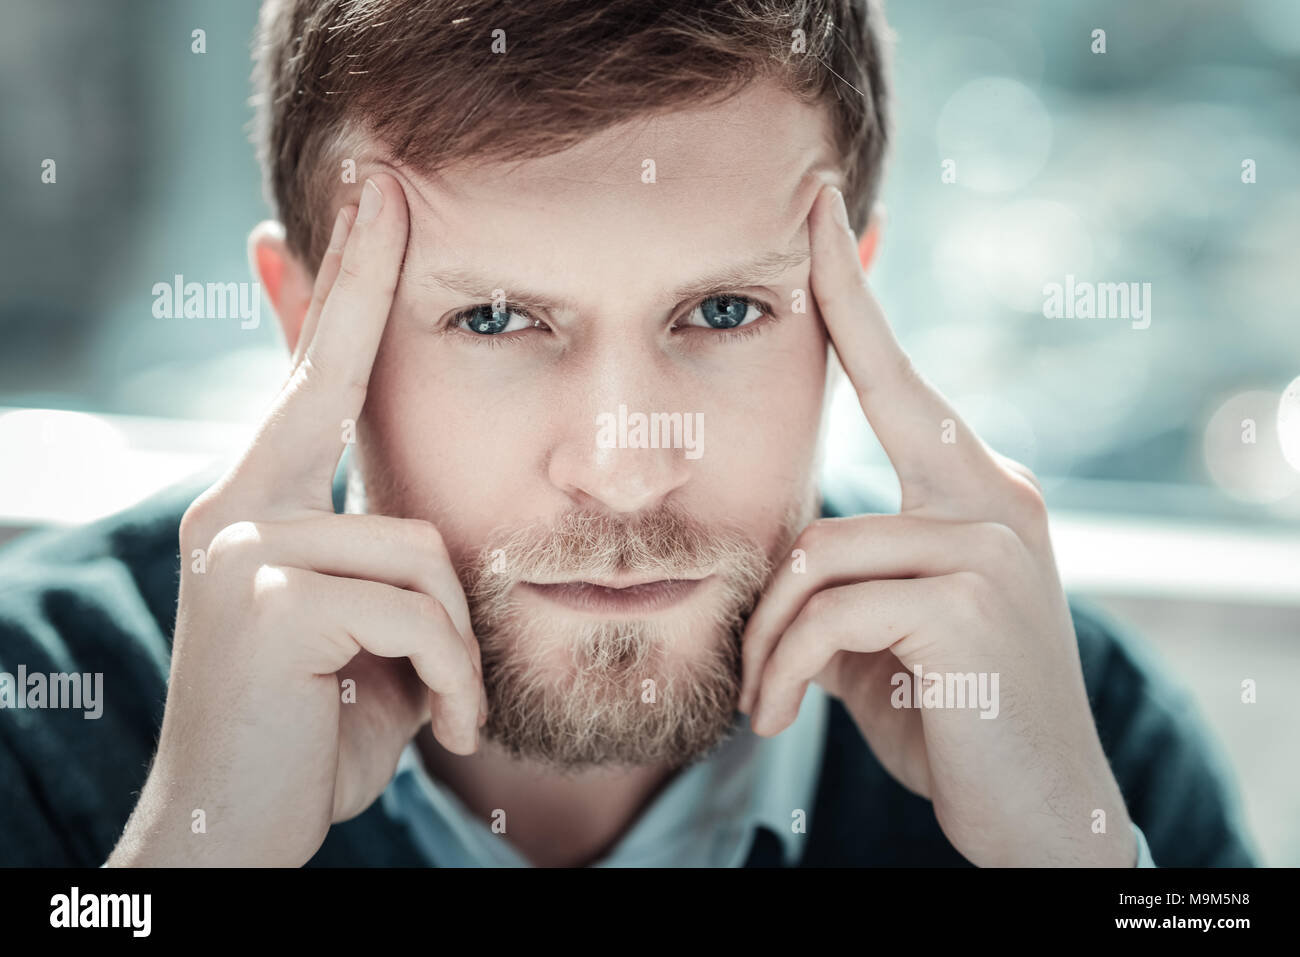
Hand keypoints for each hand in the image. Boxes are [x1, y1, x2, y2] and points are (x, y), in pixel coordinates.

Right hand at [107, 175, 485, 866]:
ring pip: (423, 552)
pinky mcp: (265, 594)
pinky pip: (418, 607)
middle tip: (408, 328)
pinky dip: (449, 677)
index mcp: (260, 502)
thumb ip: (386, 562)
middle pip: (367, 430)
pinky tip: (433, 726)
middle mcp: (236, 504)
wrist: (241, 831)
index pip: (316, 372)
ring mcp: (242, 543)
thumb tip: (422, 523)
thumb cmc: (319, 728)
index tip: (374, 192)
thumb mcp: (365, 634)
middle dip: (389, 364)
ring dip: (454, 647)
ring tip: (437, 707)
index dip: (347, 279)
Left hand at [738, 185, 1136, 866]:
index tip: (824, 210)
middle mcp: (992, 498)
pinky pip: (827, 610)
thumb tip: (779, 550)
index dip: (854, 289)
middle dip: (807, 398)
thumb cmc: (947, 714)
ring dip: (768, 637)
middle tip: (781, 379)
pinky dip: (784, 670)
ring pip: (815, 553)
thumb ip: (844, 572)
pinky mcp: (969, 599)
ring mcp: (989, 543)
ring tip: (765, 698)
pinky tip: (780, 719)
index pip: (899, 372)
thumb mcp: (883, 631)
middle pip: (856, 438)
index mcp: (971, 492)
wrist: (1038, 812)